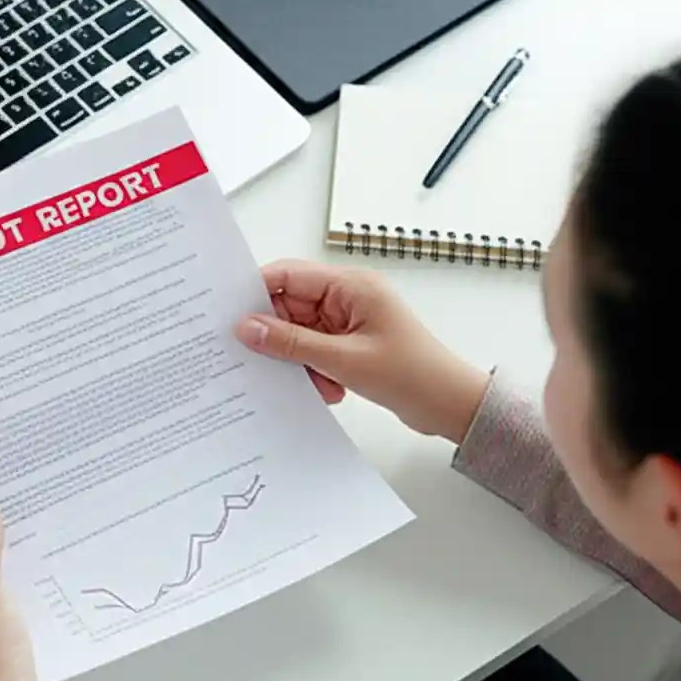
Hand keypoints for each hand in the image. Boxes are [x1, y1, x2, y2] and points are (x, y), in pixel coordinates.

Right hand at [234, 259, 489, 443]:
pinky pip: (313, 350)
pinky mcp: (350, 342)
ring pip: (299, 333)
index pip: (288, 275)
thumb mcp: (343, 361)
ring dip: (300, 361)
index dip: (256, 293)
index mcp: (351, 285)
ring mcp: (349, 320)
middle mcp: (348, 296)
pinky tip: (331, 389)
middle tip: (269, 364)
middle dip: (281, 339)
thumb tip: (247, 328)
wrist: (450, 404)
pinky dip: (314, 370)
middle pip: (289, 307)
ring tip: (321, 383)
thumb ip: (290, 343)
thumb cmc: (413, 374)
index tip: (230, 316)